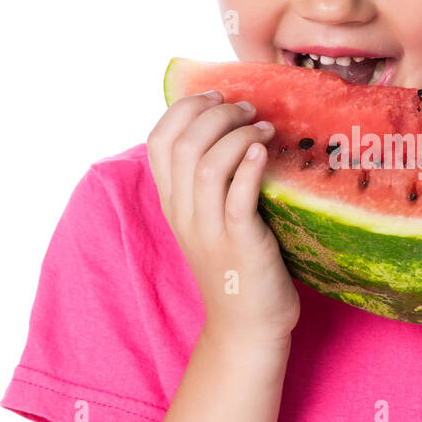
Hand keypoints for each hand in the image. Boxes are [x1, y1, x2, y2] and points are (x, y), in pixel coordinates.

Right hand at [146, 91, 300, 344]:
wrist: (248, 326)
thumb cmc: (238, 267)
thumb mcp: (210, 221)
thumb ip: (210, 182)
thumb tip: (230, 130)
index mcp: (173, 204)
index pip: (158, 142)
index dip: (184, 109)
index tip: (215, 95)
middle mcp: (185, 214)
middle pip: (182, 145)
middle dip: (215, 114)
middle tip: (247, 109)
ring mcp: (211, 230)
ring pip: (206, 165)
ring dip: (235, 135)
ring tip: (262, 127)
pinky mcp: (241, 244)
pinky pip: (238, 197)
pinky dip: (248, 167)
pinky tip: (263, 151)